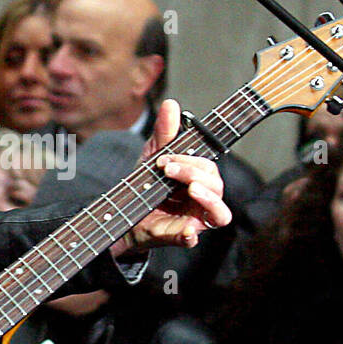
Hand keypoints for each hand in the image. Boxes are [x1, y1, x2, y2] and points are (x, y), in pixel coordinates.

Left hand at [112, 100, 230, 256]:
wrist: (122, 214)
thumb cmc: (145, 185)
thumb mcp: (152, 156)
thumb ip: (164, 134)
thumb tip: (171, 104)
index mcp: (199, 180)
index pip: (209, 168)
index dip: (192, 160)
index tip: (164, 156)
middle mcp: (203, 200)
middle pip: (217, 185)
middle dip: (193, 173)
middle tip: (167, 169)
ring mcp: (195, 220)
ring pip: (220, 213)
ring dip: (209, 199)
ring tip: (192, 188)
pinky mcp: (181, 238)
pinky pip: (193, 239)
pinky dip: (190, 235)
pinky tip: (186, 230)